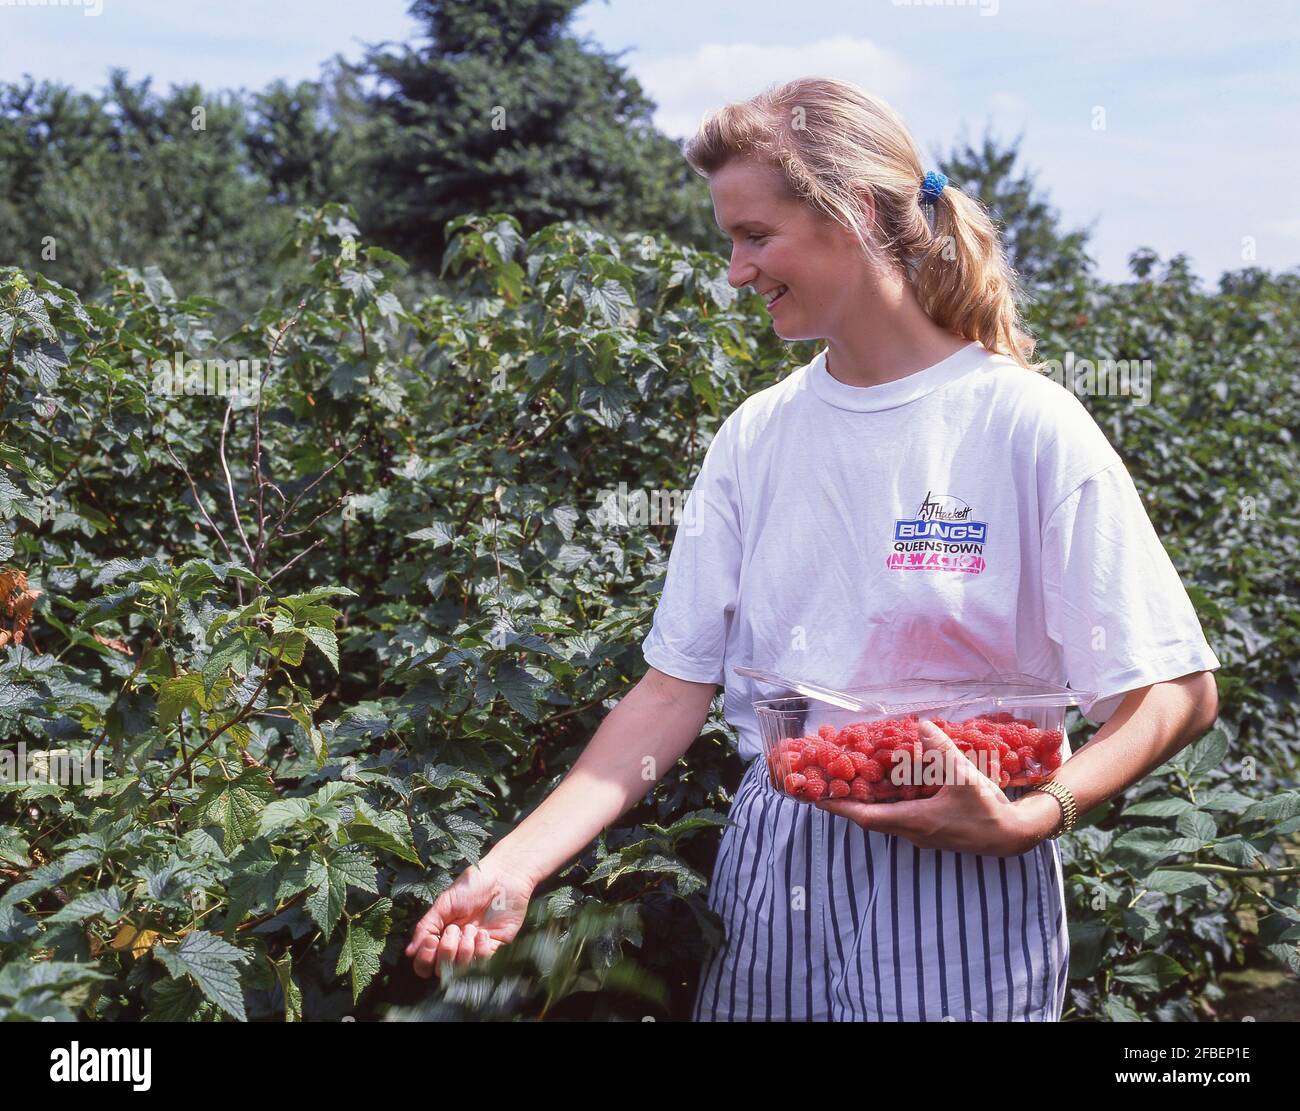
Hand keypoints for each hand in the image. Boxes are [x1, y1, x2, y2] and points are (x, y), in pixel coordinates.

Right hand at [405, 855, 534, 979]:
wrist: (503, 876)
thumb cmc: (472, 885)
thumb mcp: (444, 903)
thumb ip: (426, 926)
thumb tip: (409, 952)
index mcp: (440, 936)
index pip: (426, 964)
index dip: (425, 959)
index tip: (431, 940)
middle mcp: (456, 946)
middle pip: (442, 971)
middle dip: (446, 951)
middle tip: (454, 929)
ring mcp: (475, 949)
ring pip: (462, 970)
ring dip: (464, 949)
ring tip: (471, 928)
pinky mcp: (495, 948)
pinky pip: (483, 962)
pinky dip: (480, 949)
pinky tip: (483, 932)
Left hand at [815, 720, 1057, 856]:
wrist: (1014, 836)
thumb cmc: (989, 812)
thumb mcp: (966, 778)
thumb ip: (943, 751)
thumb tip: (921, 725)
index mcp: (915, 822)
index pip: (866, 816)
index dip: (840, 806)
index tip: (815, 797)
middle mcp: (912, 831)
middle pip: (868, 818)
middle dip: (845, 801)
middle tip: (825, 783)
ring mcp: (921, 833)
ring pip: (883, 818)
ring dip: (864, 801)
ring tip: (848, 781)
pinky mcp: (930, 830)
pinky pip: (898, 817)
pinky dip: (884, 802)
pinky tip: (886, 785)